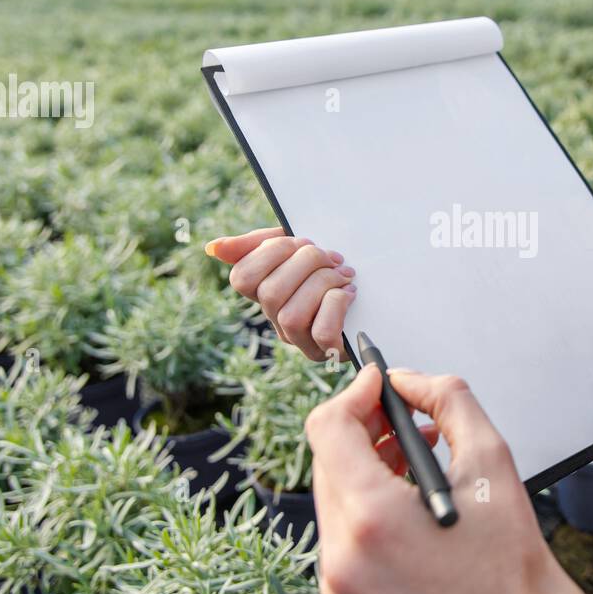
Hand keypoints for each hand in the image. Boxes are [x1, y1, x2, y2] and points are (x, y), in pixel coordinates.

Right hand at [206, 227, 353, 360]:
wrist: (379, 297)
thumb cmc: (332, 270)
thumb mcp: (297, 249)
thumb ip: (259, 244)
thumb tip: (213, 247)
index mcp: (267, 292)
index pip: (242, 278)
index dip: (270, 253)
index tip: (301, 242)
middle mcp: (278, 320)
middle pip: (270, 293)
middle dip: (306, 263)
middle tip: (331, 257)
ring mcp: (300, 340)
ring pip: (292, 315)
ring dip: (324, 284)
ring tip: (344, 276)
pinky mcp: (327, 351)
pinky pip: (321, 332)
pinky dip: (337, 306)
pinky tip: (349, 294)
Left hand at [305, 365, 592, 593]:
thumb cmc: (510, 559)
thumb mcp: (490, 459)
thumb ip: (447, 399)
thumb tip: (408, 379)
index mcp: (372, 516)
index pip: (328, 428)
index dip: (353, 392)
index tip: (377, 381)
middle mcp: (342, 551)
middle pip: (325, 456)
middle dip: (362, 424)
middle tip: (401, 411)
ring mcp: (337, 577)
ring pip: (330, 488)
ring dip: (364, 459)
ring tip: (411, 450)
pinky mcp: (342, 592)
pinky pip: (338, 524)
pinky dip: (364, 496)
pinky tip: (404, 489)